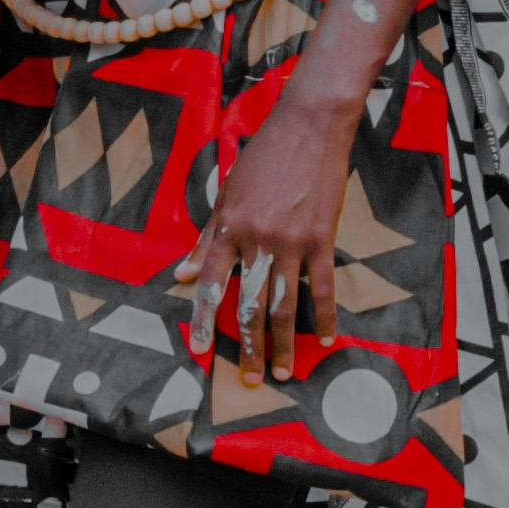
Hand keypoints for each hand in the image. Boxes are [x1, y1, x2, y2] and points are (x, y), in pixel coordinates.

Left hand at [185, 95, 356, 383]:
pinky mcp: (322, 239)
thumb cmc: (264, 157)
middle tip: (252, 379)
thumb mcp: (226, 194)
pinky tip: (324, 341)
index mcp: (230, 229)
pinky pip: (323, 287)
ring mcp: (292, 242)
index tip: (201, 352)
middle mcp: (257, 240)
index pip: (211, 285)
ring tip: (286, 373)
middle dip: (250, 348)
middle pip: (250, 305)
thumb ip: (207, 238)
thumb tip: (184, 273)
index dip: (203, 321)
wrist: (309, 128)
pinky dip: (324, 317)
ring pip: (285, 305)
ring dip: (284, 344)